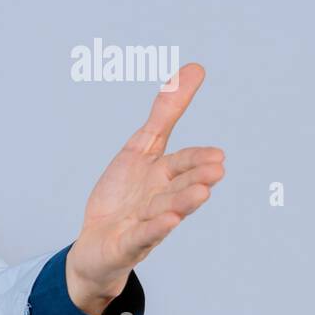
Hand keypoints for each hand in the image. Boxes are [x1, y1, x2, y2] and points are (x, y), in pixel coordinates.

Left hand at [66, 63, 225, 314]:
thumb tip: (195, 69)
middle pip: (179, 187)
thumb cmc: (122, 195)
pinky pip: (141, 236)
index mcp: (162, 177)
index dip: (198, 158)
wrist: (96, 244)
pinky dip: (155, 229)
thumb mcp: (139, 148)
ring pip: (165, 212)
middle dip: (196, 178)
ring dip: (183, 202)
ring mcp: (144, 224)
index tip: (219, 155)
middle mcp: (159, 201)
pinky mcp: (126, 245)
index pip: (182, 163)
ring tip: (202, 193)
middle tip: (216, 169)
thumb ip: (165, 114)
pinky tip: (168, 221)